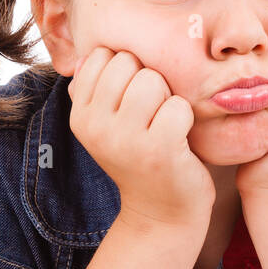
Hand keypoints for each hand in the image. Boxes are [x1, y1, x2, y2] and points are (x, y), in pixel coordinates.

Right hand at [69, 46, 214, 229]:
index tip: (133, 101)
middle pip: (127, 62)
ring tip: (165, 126)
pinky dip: (186, 118)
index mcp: (80, 115)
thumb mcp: (109, 126)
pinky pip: (178, 105)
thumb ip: (96, 89)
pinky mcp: (159, 150)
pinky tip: (180, 139)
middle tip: (153, 115)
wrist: (162, 214)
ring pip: (152, 79)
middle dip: (149, 81)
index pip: (102, 55)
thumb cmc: (142, 159)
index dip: (127, 70)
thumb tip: (87, 54)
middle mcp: (95, 126)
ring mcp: (125, 139)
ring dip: (167, 98)